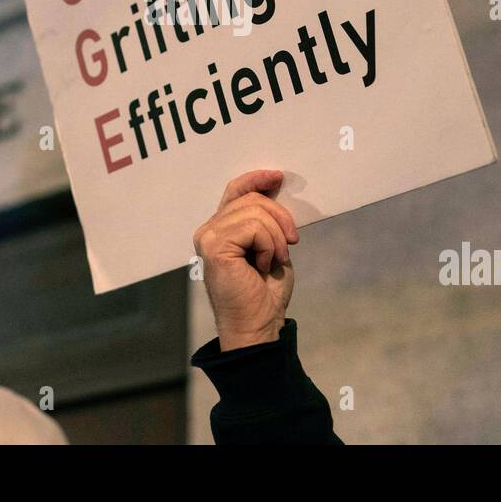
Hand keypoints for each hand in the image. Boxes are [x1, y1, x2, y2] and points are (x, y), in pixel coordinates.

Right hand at [193, 170, 298, 350]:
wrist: (258, 325)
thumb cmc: (264, 293)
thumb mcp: (271, 247)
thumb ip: (266, 222)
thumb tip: (276, 191)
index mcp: (221, 229)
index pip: (236, 190)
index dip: (257, 179)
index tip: (278, 177)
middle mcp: (209, 230)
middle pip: (251, 198)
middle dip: (280, 217)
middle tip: (291, 243)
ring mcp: (209, 237)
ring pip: (256, 212)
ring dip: (276, 237)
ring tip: (274, 261)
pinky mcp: (214, 246)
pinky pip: (254, 227)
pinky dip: (269, 246)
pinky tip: (264, 265)